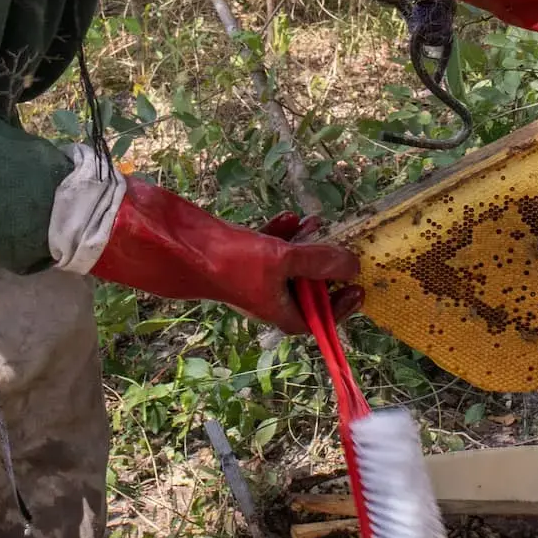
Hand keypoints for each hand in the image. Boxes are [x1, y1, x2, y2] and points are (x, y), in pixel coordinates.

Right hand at [90, 179, 360, 332]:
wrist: (180, 244)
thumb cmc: (229, 261)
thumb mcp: (283, 259)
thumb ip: (320, 261)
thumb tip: (352, 264)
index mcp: (276, 311)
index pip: (316, 320)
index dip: (339, 309)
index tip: (358, 290)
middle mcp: (265, 297)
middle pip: (305, 290)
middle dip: (324, 268)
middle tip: (344, 251)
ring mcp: (251, 275)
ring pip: (288, 264)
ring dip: (305, 245)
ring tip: (317, 222)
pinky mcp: (239, 254)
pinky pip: (268, 246)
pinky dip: (281, 233)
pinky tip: (290, 216)